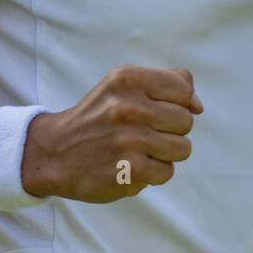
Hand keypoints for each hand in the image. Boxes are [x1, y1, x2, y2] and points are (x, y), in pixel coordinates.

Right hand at [21, 65, 202, 203]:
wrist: (55, 152)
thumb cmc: (98, 117)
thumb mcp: (122, 85)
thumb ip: (167, 83)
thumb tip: (198, 106)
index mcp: (128, 79)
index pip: (183, 90)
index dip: (176, 104)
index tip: (155, 111)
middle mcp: (128, 107)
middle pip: (186, 121)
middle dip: (170, 130)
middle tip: (142, 132)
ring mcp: (130, 140)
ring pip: (182, 149)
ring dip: (164, 153)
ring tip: (138, 150)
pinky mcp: (130, 171)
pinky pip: (167, 172)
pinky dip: (153, 173)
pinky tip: (130, 166)